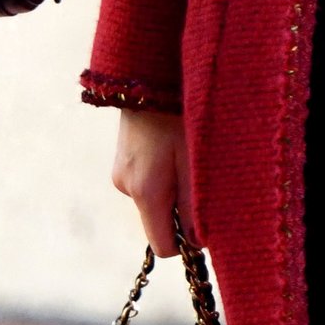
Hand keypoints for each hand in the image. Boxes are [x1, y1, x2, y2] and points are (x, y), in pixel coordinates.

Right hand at [111, 105, 193, 258]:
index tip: (204, 221)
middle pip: (159, 223)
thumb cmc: (180, 118)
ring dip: (172, 189)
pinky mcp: (121, 163)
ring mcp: (120, 175)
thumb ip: (195, 206)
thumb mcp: (195, 163)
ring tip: (183, 154)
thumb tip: (197, 242)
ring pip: (154, 201)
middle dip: (180, 210)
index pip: (164, 247)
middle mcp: (127, 188)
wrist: (147, 78)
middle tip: (197, 177)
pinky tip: (169, 148)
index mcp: (147, 193)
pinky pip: (146, 183)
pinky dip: (161, 176)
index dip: (185, 242)